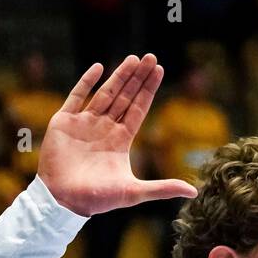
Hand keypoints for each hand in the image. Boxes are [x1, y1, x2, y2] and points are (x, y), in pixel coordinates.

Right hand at [38, 55, 197, 216]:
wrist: (63, 201)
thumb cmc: (98, 199)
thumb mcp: (134, 192)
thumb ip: (163, 189)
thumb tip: (194, 192)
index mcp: (120, 141)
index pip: (138, 109)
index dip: (148, 91)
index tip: (158, 70)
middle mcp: (104, 128)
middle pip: (125, 97)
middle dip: (138, 77)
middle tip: (151, 57)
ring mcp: (84, 123)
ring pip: (105, 93)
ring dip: (119, 76)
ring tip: (133, 59)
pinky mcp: (64, 122)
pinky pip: (76, 96)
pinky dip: (86, 82)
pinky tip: (99, 67)